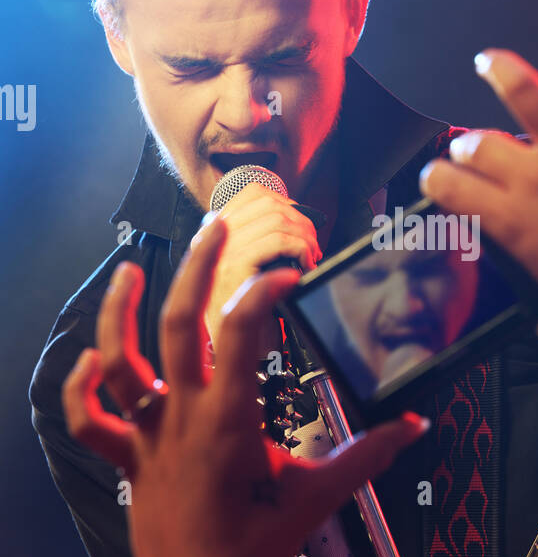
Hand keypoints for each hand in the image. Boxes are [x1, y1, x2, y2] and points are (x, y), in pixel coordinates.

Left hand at [61, 217, 426, 556]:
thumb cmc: (255, 544)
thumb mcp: (320, 496)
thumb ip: (368, 456)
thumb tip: (413, 426)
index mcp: (230, 417)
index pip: (242, 331)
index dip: (263, 290)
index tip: (287, 273)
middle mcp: (183, 414)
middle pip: (179, 324)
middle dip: (195, 268)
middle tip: (214, 228)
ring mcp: (149, 434)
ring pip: (120, 361)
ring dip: (118, 311)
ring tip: (127, 269)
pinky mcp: (128, 458)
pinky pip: (93, 421)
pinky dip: (82, 388)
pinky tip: (88, 359)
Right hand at [192, 182, 322, 351]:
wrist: (234, 362)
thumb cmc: (245, 320)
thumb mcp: (248, 273)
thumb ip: (259, 243)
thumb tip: (294, 218)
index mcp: (209, 237)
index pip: (251, 194)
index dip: (285, 202)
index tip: (299, 224)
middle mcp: (207, 242)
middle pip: (265, 202)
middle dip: (299, 219)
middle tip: (310, 246)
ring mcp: (217, 257)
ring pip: (274, 220)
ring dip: (303, 236)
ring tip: (309, 259)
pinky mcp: (234, 273)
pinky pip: (276, 241)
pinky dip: (299, 249)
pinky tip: (303, 267)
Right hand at [420, 0, 537, 343]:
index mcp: (512, 225)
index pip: (453, 193)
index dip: (439, 183)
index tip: (436, 179)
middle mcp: (529, 178)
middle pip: (479, 146)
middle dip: (465, 143)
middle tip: (465, 143)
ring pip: (521, 96)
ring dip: (498, 74)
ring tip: (486, 62)